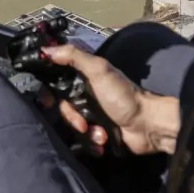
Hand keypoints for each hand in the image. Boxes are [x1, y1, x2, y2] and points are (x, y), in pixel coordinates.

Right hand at [41, 45, 181, 155]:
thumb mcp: (100, 71)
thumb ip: (74, 56)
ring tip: (100, 133)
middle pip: (61, 108)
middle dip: (72, 118)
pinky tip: (103, 141)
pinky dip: (92, 142)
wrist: (147, 125)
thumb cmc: (124, 96)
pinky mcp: (96, 133)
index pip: (55, 83)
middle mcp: (84, 95)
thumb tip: (46, 49)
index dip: (48, 92)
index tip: (49, 100)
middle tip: (83, 123)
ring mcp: (90, 115)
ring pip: (71, 126)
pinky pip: (82, 140)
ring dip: (84, 132)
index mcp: (83, 78)